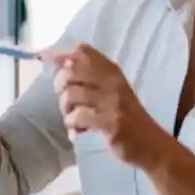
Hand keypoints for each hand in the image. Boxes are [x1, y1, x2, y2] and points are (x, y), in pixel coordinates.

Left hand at [50, 45, 166, 168]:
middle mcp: (112, 81)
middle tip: (67, 102)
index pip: (83, 51)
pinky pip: (77, 117)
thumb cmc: (127, 117)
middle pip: (71, 70)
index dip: (60, 54)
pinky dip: (72, 126)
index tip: (44, 58)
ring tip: (74, 119)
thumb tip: (59, 62)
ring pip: (70, 95)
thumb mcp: (113, 91)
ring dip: (66, 110)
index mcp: (112, 71)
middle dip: (59, 86)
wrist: (150, 144)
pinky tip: (78, 132)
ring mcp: (111, 101)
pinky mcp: (109, 122)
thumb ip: (91, 77)